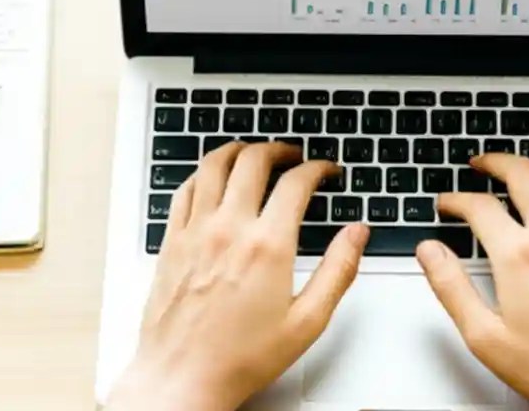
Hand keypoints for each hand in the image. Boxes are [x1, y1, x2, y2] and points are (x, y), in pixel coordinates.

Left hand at [108, 142, 368, 410]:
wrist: (182, 378)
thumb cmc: (240, 358)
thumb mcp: (307, 321)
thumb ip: (338, 271)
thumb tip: (357, 235)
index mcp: (268, 245)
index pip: (297, 182)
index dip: (318, 168)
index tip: (326, 170)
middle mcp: (229, 229)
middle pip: (254, 160)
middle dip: (280, 149)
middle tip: (293, 155)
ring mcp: (195, 231)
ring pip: (214, 164)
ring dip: (239, 149)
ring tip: (253, 152)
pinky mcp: (171, 241)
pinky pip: (185, 189)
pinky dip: (203, 173)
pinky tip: (212, 177)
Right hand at [416, 154, 528, 410]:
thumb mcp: (486, 337)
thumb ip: (451, 288)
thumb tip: (429, 253)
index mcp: (518, 257)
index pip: (478, 205)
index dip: (456, 198)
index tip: (448, 204)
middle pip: (521, 172)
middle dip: (494, 161)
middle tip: (481, 164)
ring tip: (519, 168)